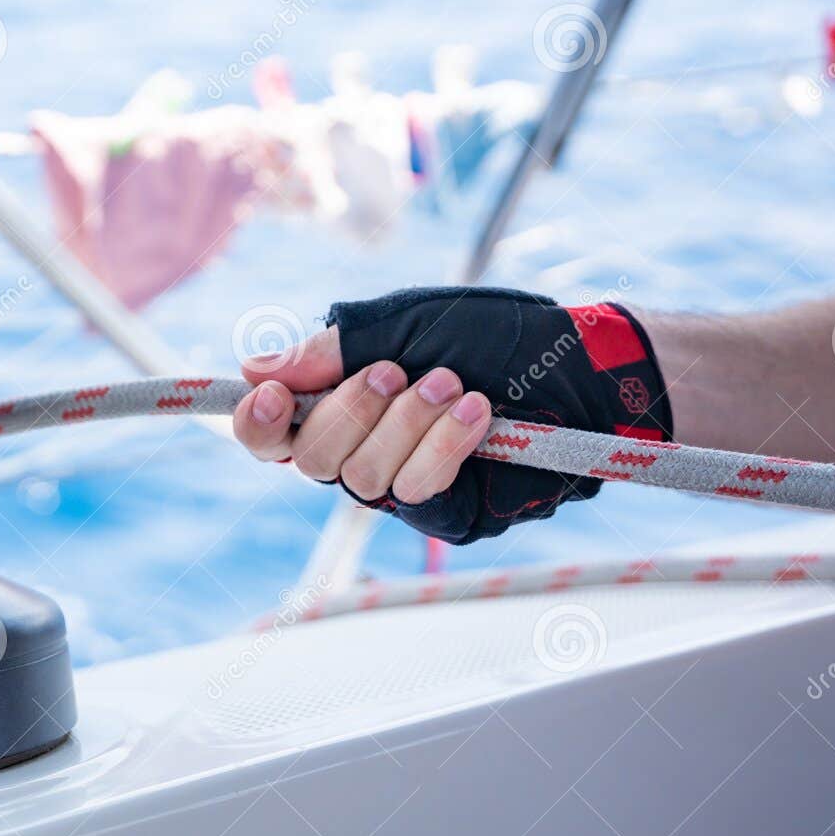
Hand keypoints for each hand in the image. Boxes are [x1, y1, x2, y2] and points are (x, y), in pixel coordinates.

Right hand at [231, 287, 671, 543]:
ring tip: (452, 383)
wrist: (580, 366)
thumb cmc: (493, 336)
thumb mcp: (403, 323)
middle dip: (351, 409)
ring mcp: (401, 485)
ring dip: (407, 423)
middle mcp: (360, 450)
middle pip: (308, 458)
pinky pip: (416, 492)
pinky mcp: (447, 512)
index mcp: (339, 403)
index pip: (270, 434)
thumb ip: (332, 349)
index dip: (258, 423)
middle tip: (398, 370)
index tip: (276, 396)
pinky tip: (475, 414)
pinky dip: (442, 447)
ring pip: (362, 477)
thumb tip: (254, 370)